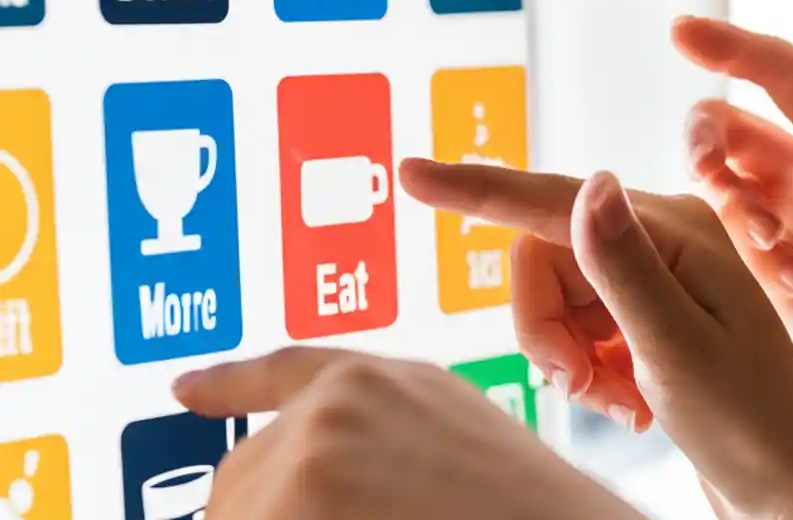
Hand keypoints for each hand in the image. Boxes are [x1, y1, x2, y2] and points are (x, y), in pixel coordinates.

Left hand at [172, 347, 640, 519]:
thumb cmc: (526, 509)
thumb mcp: (446, 445)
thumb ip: (374, 442)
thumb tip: (311, 478)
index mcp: (384, 381)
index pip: (283, 371)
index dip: (228, 383)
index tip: (183, 388)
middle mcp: (339, 402)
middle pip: (245, 476)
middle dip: (273, 514)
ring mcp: (309, 453)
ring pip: (236, 517)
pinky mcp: (286, 506)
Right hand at [399, 161, 792, 518]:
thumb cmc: (754, 425)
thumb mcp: (680, 349)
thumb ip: (624, 268)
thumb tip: (589, 183)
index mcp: (678, 231)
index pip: (558, 201)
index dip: (478, 191)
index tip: (410, 174)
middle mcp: (664, 240)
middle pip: (543, 256)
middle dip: (541, 326)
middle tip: (576, 382)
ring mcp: (655, 278)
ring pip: (554, 297)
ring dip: (565, 355)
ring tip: (614, 399)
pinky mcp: (648, 316)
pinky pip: (577, 328)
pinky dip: (585, 369)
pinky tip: (627, 402)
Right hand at [676, 17, 792, 433]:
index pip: (779, 74)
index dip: (729, 47)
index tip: (678, 32)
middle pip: (731, 126)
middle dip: (705, 135)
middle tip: (709, 167)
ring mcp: (791, 227)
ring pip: (721, 185)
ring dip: (726, 198)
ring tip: (773, 242)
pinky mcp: (774, 279)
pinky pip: (733, 245)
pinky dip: (748, 252)